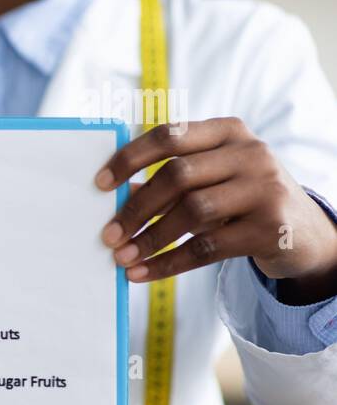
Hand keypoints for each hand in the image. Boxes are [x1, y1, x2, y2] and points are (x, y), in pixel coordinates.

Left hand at [95, 117, 336, 303]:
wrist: (303, 232)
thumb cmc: (241, 200)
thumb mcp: (212, 180)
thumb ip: (171, 180)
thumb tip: (114, 197)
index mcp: (229, 132)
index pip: (170, 135)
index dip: (130, 159)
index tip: (101, 184)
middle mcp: (251, 153)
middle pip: (178, 175)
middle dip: (136, 208)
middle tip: (108, 234)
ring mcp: (266, 189)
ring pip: (192, 211)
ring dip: (150, 238)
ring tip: (122, 257)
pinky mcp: (271, 228)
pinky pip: (207, 248)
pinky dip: (169, 262)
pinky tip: (143, 272)